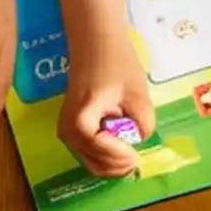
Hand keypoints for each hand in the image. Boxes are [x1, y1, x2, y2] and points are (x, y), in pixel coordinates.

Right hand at [59, 39, 154, 176]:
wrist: (94, 44)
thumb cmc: (115, 63)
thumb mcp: (138, 95)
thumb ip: (143, 124)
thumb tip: (139, 140)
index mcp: (80, 122)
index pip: (104, 153)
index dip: (124, 157)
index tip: (138, 154)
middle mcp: (68, 133)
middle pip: (96, 165)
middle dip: (119, 165)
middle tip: (138, 157)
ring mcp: (67, 134)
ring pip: (93, 164)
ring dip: (114, 163)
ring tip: (131, 149)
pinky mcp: (71, 132)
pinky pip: (90, 155)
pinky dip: (106, 157)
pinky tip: (121, 146)